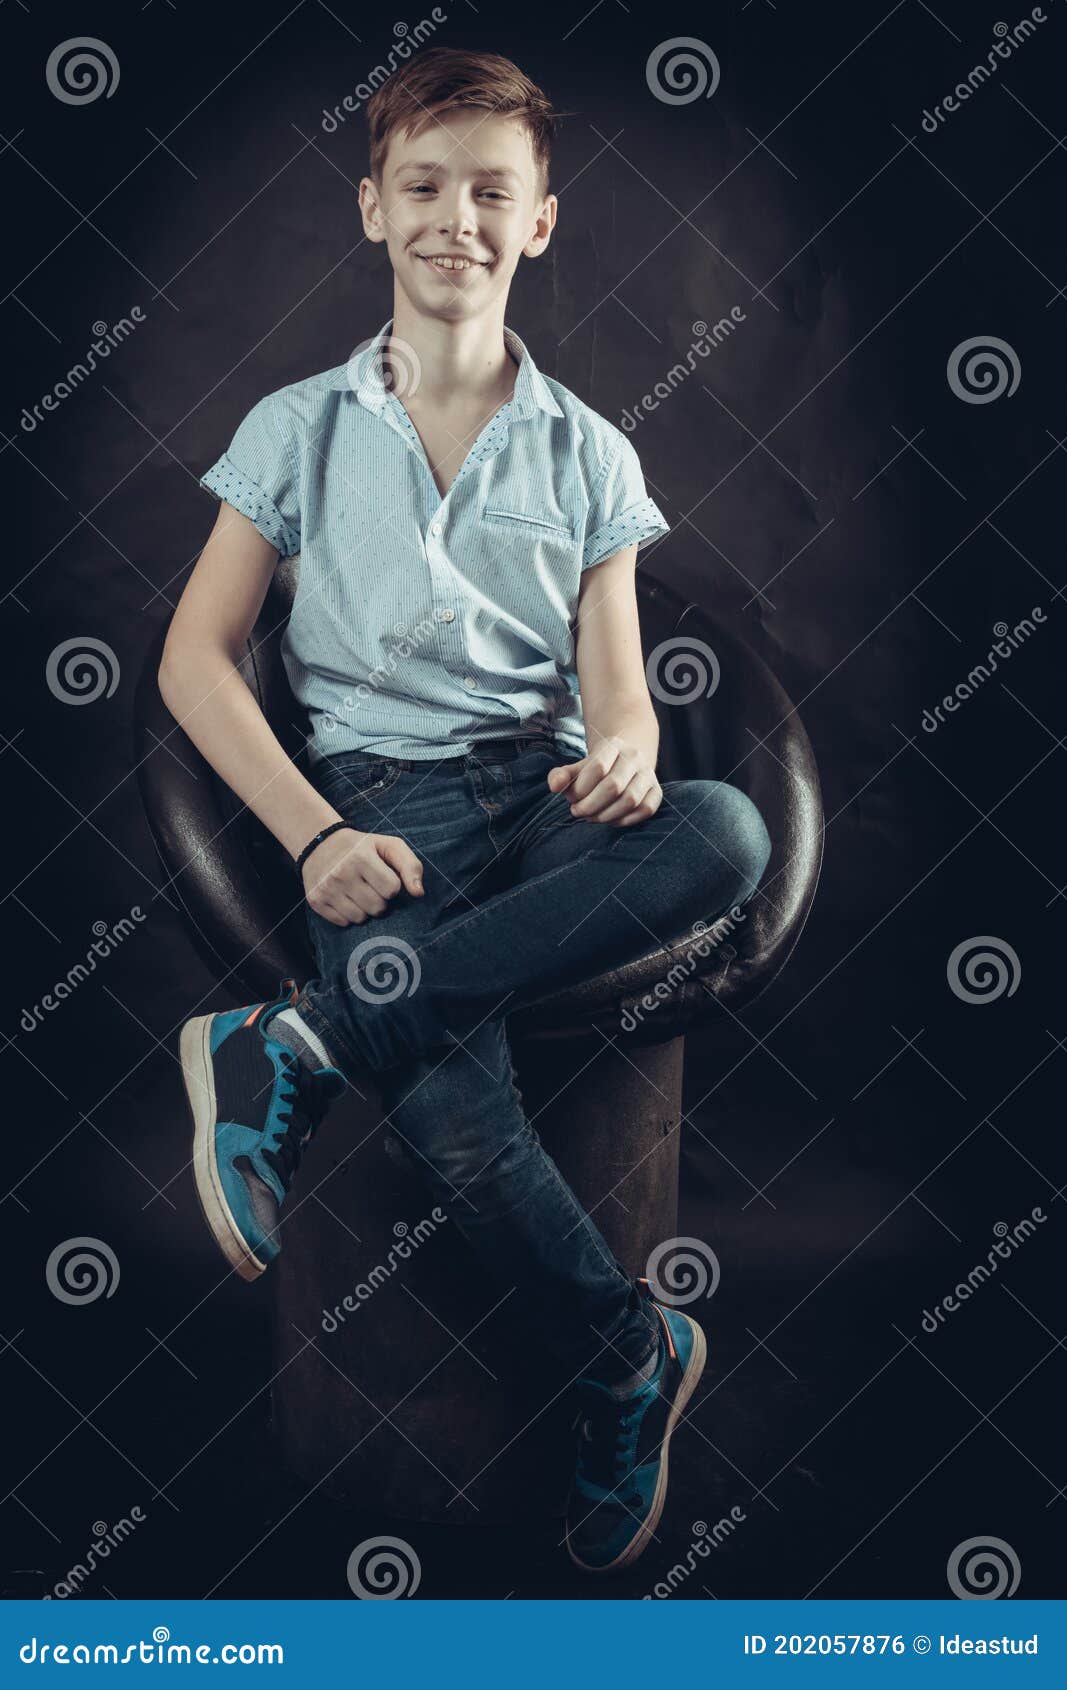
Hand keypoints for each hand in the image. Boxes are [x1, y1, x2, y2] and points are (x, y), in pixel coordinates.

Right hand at [302, 827, 424, 926]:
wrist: (320, 843)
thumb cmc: (362, 847)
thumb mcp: (389, 845)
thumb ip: (410, 866)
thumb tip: (418, 893)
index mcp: (361, 857)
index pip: (391, 889)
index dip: (391, 886)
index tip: (383, 877)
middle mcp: (341, 873)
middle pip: (377, 908)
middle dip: (379, 900)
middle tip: (370, 886)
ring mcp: (326, 888)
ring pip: (360, 918)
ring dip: (364, 909)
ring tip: (358, 892)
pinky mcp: (315, 900)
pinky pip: (343, 923)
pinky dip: (348, 915)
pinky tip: (345, 898)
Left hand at [546, 738, 661, 825]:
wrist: (627, 760)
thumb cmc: (597, 767)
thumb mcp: (578, 766)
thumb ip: (562, 775)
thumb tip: (554, 786)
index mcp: (614, 745)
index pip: (597, 766)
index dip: (581, 788)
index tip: (571, 799)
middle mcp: (635, 757)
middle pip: (614, 786)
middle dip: (591, 805)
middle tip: (578, 812)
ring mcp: (648, 774)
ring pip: (630, 800)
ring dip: (607, 815)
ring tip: (592, 818)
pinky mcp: (656, 791)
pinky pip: (645, 809)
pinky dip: (626, 820)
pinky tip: (611, 820)